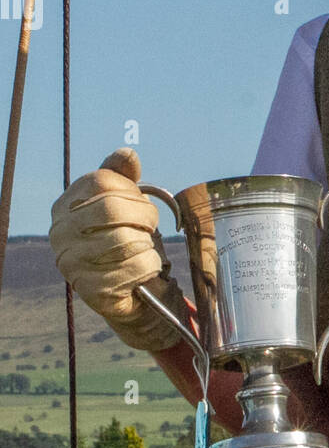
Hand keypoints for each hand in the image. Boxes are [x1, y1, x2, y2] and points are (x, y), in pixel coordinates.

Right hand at [49, 148, 190, 350]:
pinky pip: (132, 269)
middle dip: (144, 217)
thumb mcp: (125, 202)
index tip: (141, 205)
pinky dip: (148, 267)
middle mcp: (60, 233)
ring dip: (148, 245)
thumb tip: (127, 154)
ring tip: (146, 250)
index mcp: (65, 206)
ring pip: (125, 240)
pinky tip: (145, 270)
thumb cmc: (128, 240)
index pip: (101, 181)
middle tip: (150, 228)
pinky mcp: (90, 289)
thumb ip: (122, 176)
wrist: (133, 292)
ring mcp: (71, 263)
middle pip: (112, 208)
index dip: (132, 191)